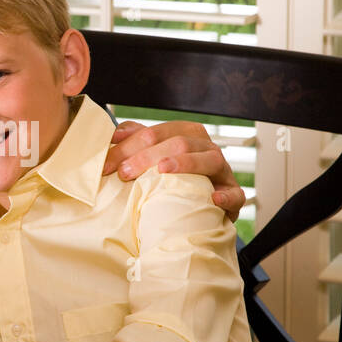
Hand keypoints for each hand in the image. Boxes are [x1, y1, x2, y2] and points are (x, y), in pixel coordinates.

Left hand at [103, 120, 244, 221]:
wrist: (203, 208)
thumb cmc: (177, 180)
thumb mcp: (156, 158)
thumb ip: (138, 143)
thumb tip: (113, 134)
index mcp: (187, 135)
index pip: (156, 133)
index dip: (129, 146)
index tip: (106, 164)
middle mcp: (206, 148)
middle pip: (179, 142)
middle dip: (147, 156)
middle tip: (124, 173)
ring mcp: (222, 171)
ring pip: (209, 159)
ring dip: (185, 163)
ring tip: (163, 170)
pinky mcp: (234, 195)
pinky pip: (235, 194)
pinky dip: (226, 195)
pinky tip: (213, 199)